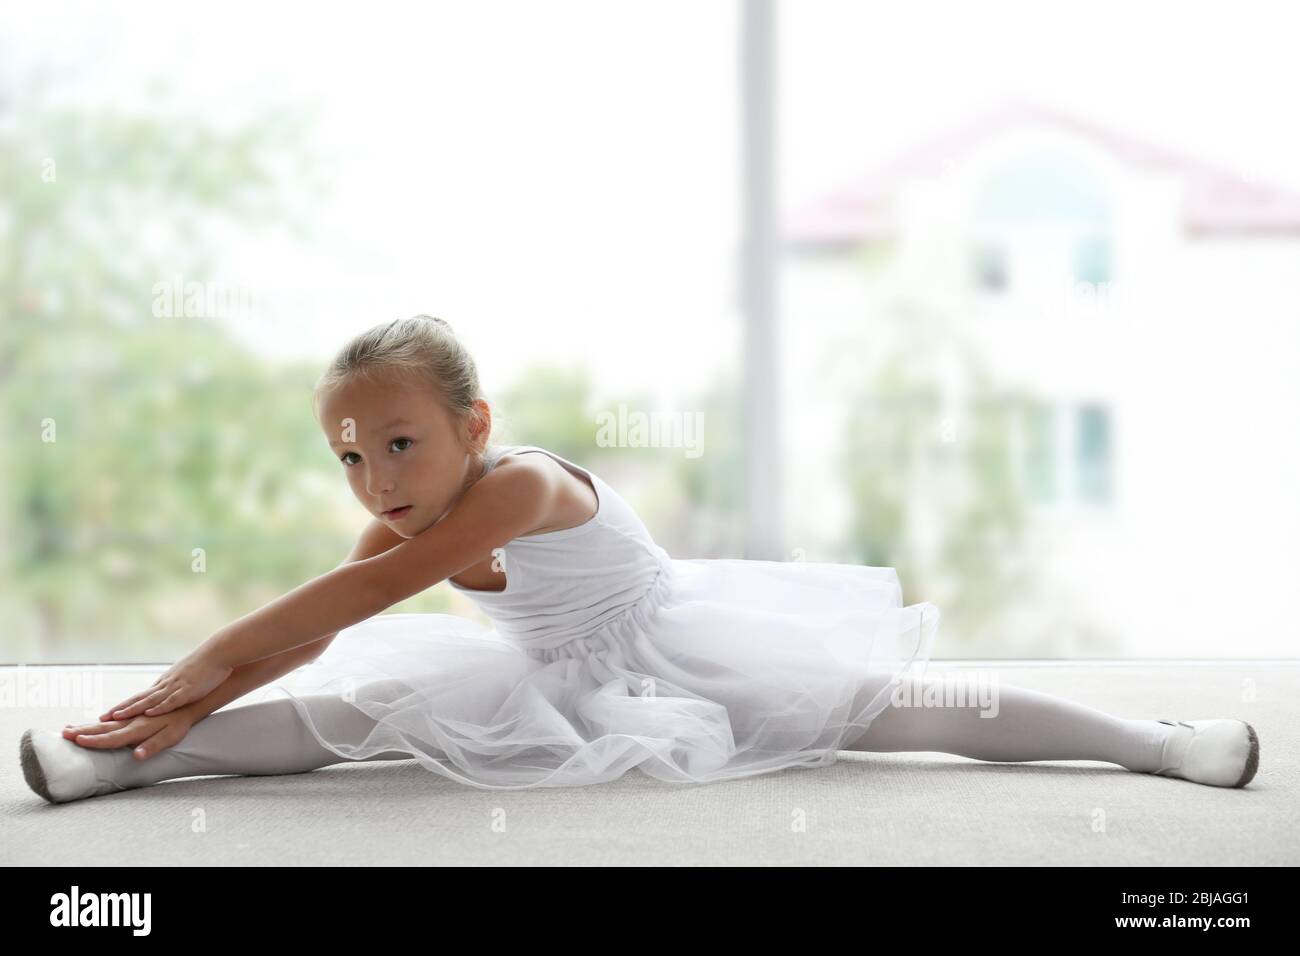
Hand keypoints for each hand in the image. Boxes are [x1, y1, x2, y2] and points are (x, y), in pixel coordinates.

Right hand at [62, 709, 196, 760]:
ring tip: (69, 727)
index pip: (113, 737)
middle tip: (63, 733)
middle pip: (103, 728)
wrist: (188, 701)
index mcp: (138, 729)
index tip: (77, 740)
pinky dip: (103, 721)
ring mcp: (132, 717)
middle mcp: (131, 721)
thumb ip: (152, 745)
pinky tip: (97, 722)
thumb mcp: (170, 737)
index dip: (95, 740)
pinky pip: (115, 718)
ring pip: (106, 722)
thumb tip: (136, 756)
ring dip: (88, 725)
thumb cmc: (180, 723)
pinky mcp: (136, 713)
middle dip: (83, 731)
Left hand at [98, 649, 232, 720]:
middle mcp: (165, 685)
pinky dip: (161, 706)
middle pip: (138, 699)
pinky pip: (173, 699)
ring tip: (117, 716)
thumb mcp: (185, 679)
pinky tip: (150, 712)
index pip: (139, 697)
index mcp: (164, 684)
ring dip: (133, 708)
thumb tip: (164, 696)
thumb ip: (173, 688)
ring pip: (150, 699)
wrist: (219, 653)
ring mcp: (176, 686)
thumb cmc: (204, 666)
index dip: (122, 706)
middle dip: (119, 709)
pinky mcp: (189, 689)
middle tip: (100, 718)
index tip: (106, 715)